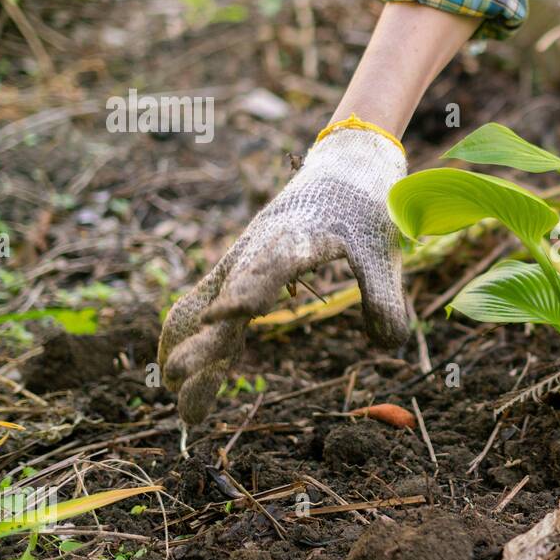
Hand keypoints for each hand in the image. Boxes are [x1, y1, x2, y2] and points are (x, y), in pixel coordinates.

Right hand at [158, 124, 408, 423]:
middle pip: (223, 298)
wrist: (345, 167)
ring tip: (171, 392)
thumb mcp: (384, 252)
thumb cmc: (366, 210)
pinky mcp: (241, 265)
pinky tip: (174, 370)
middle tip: (176, 381)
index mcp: (297, 238)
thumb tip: (388, 346)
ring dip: (188, 345)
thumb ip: (385, 299)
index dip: (243, 292)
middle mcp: (260, 248)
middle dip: (201, 340)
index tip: (220, 319)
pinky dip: (188, 331)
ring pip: (206, 303)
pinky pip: (205, 299)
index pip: (266, 268)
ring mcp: (245, 257)